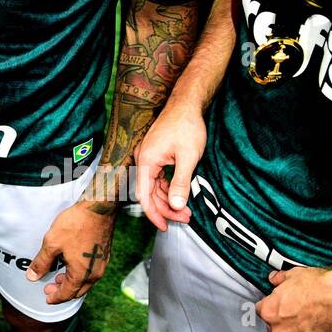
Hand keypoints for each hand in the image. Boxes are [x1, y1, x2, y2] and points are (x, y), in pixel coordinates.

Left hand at [27, 201, 114, 303]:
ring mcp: (102, 265)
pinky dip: (80, 275)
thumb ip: (42, 262)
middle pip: (78, 291)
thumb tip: (31, 278)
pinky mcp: (104, 255)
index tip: (47, 297)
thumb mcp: (52, 243)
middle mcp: (95, 274)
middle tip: (49, 288)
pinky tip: (71, 265)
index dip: (56, 297)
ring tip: (59, 276)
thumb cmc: (74, 225)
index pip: (68, 294)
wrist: (97, 209)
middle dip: (63, 292)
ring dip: (72, 283)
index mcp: (82, 274)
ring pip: (86, 283)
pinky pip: (91, 273)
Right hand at [134, 98, 206, 230]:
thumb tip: (176, 205)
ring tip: (187, 210)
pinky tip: (179, 193)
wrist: (186, 104)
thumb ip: (180, 182)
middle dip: (165, 208)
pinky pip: (157, 177)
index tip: (164, 227)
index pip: (144, 196)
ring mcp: (148, 157)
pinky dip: (168, 188)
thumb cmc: (186, 126)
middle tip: (185, 218)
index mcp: (146, 161)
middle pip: (149, 193)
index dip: (154, 214)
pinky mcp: (155, 154)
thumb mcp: (188, 157)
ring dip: (168, 199)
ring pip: (154, 186)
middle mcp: (143, 160)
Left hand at [256, 266, 331, 331]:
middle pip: (276, 329)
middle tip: (299, 312)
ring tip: (311, 323)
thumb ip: (280, 279)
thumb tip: (275, 279)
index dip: (272, 306)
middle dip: (284, 322)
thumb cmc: (323, 287)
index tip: (280, 304)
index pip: (263, 311)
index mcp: (271, 312)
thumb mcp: (295, 274)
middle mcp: (282, 331)